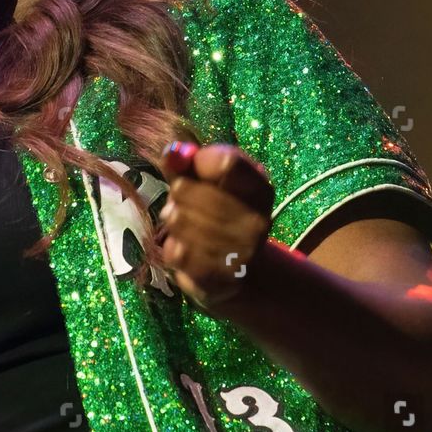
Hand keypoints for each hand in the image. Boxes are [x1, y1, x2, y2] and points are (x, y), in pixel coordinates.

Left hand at [155, 142, 274, 314]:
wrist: (237, 269)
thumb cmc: (217, 214)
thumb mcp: (206, 182)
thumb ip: (187, 163)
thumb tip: (172, 152)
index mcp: (260, 189)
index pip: (226, 162)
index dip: (199, 162)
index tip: (194, 170)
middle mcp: (258, 221)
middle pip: (188, 190)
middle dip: (176, 195)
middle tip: (180, 202)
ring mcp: (242, 254)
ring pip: (179, 222)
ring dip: (172, 222)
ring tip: (180, 224)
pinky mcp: (222, 279)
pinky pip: (177, 253)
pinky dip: (172, 248)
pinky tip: (184, 247)